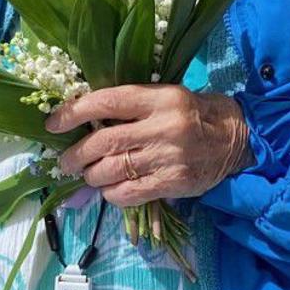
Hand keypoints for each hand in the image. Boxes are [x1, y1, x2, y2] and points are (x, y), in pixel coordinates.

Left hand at [48, 85, 251, 207]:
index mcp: (159, 98)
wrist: (236, 139)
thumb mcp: (166, 96)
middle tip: (65, 161)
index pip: (107, 102)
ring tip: (87, 175)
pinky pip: (130, 193)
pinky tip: (109, 189)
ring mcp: (169, 157)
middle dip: (76, 154)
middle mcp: (164, 127)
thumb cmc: (193, 113)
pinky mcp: (173, 183)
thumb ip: (131, 106)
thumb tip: (85, 120)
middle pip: (105, 141)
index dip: (74, 112)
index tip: (53, 123)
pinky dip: (111, 193)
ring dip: (91, 175)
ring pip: (113, 170)